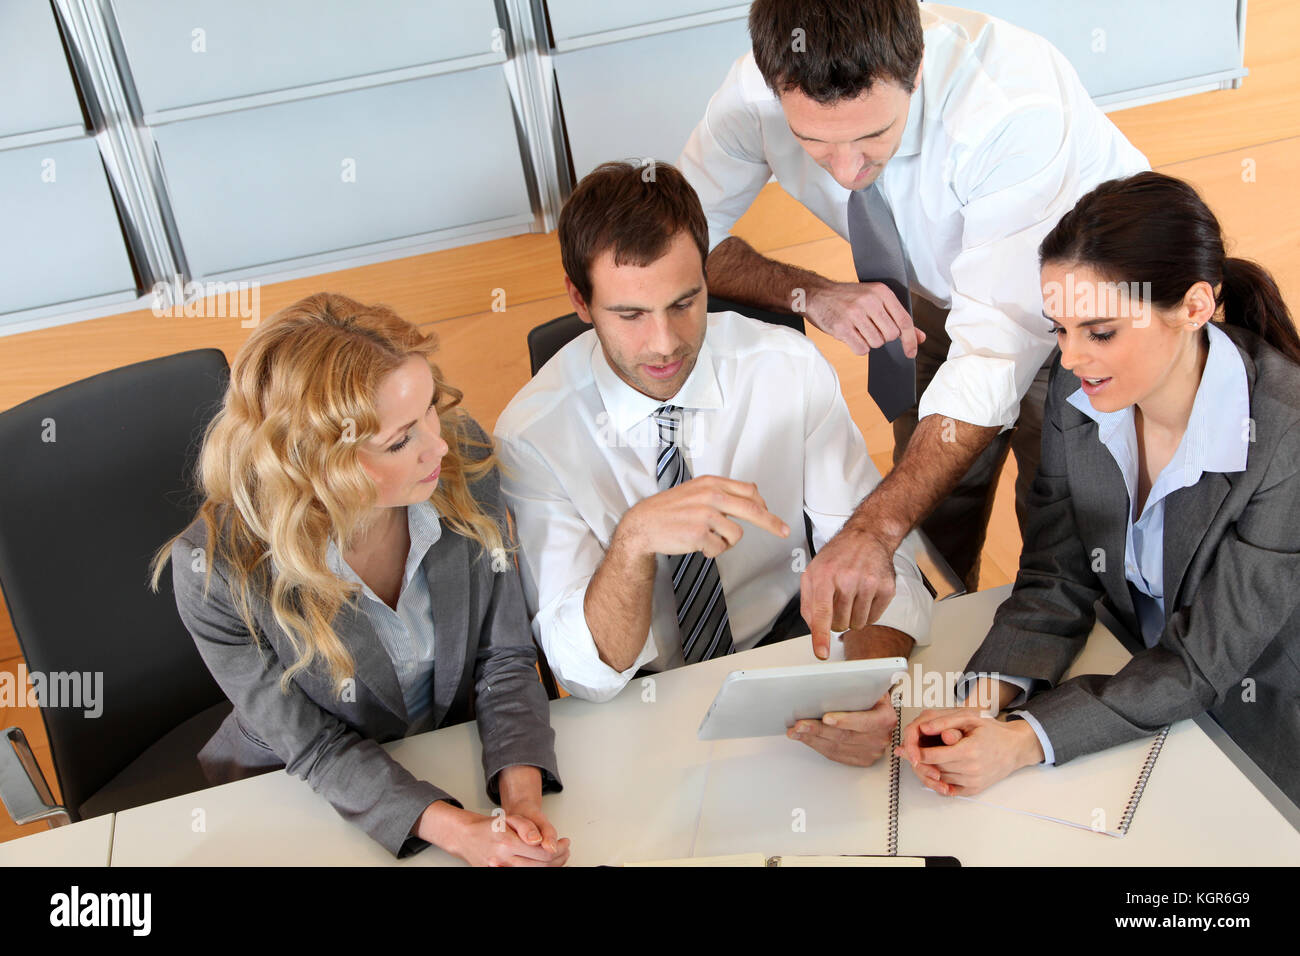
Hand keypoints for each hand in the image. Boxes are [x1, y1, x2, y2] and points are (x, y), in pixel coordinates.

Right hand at [418, 801, 566, 866]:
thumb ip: (526, 827)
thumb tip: (538, 840)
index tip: (565, 842)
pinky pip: (523, 875)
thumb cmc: (489, 827)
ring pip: (533, 873)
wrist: (465, 837)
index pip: (542, 852)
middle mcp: (503, 860)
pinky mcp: (498, 875)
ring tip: (558, 857)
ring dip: (552, 866)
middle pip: (541, 866)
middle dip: (559, 858)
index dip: (559, 849)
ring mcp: (500, 870)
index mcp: (508, 843)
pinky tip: (544, 865)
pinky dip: (538, 870)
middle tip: (565, 850)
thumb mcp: (509, 818)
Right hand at [619, 476, 789, 559]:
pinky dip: (711, 551)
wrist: (644, 524)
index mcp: (711, 483)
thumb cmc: (671, 509)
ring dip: (725, 542)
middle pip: (753, 510)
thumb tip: (753, 495)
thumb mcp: (696, 490)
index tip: (775, 518)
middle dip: (772, 523)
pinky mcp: (698, 534)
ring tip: (706, 537)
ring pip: (736, 535)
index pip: (749, 492)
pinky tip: (697, 544)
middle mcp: (710, 496)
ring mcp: (705, 515)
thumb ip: (722, 491)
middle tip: (785, 532)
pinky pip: (719, 549)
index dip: (765, 506)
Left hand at [787, 692, 896, 765]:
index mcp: (886, 717)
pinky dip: (817, 745)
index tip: (826, 718)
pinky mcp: (860, 758)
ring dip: (812, 739)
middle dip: (819, 730)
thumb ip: (855, 687)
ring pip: (836, 747)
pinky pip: (834, 755)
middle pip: (845, 737)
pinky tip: (804, 737)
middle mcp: (880, 737)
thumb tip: (830, 684)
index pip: (865, 722)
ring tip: (796, 730)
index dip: (845, 721)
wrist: (874, 702)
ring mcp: (871, 751)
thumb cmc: (868, 691)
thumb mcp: (868, 684)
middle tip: (800, 724)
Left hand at [801, 526, 897, 659]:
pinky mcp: (887, 588)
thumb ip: (808, 602)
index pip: (821, 612)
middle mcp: (848, 578)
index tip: (821, 653)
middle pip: (840, 624)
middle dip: (837, 619)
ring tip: (852, 597)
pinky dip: (867, 613)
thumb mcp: (813, 572)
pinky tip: (864, 595)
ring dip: (852, 617)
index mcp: (825, 575)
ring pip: (858, 624)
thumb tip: (813, 628)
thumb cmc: (838, 556)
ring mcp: (870, 583)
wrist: (866, 537)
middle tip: (838, 601)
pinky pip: (874, 618)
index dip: (820, 636)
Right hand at [805, 281, 926, 356]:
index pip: (904, 320)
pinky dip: (858, 347)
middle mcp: (869, 301)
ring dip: (868, 342)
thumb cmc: (847, 298)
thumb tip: (919, 337)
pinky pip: (861, 349)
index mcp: (881, 292)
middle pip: (891, 335)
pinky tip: (851, 336)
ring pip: (876, 343)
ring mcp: (855, 314)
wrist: (816, 294)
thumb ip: (897, 318)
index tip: (911, 352)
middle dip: (883, 337)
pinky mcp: (842, 327)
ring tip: (858, 330)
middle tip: (870, 329)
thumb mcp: (874, 299)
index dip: (910, 339)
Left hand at [896, 708, 1044, 796]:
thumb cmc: (993, 731)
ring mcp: (973, 782)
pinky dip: (940, 782)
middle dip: (921, 760)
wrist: (1015, 748)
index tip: (910, 746)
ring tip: (926, 758)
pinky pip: (950, 789)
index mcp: (969, 751)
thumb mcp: (970, 718)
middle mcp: (971, 770)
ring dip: (930, 770)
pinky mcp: (974, 790)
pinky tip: (938, 770)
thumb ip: (945, 721)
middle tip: (913, 751)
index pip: (933, 756)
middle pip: (934, 768)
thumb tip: (923, 727)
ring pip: (940, 779)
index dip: (917, 752)